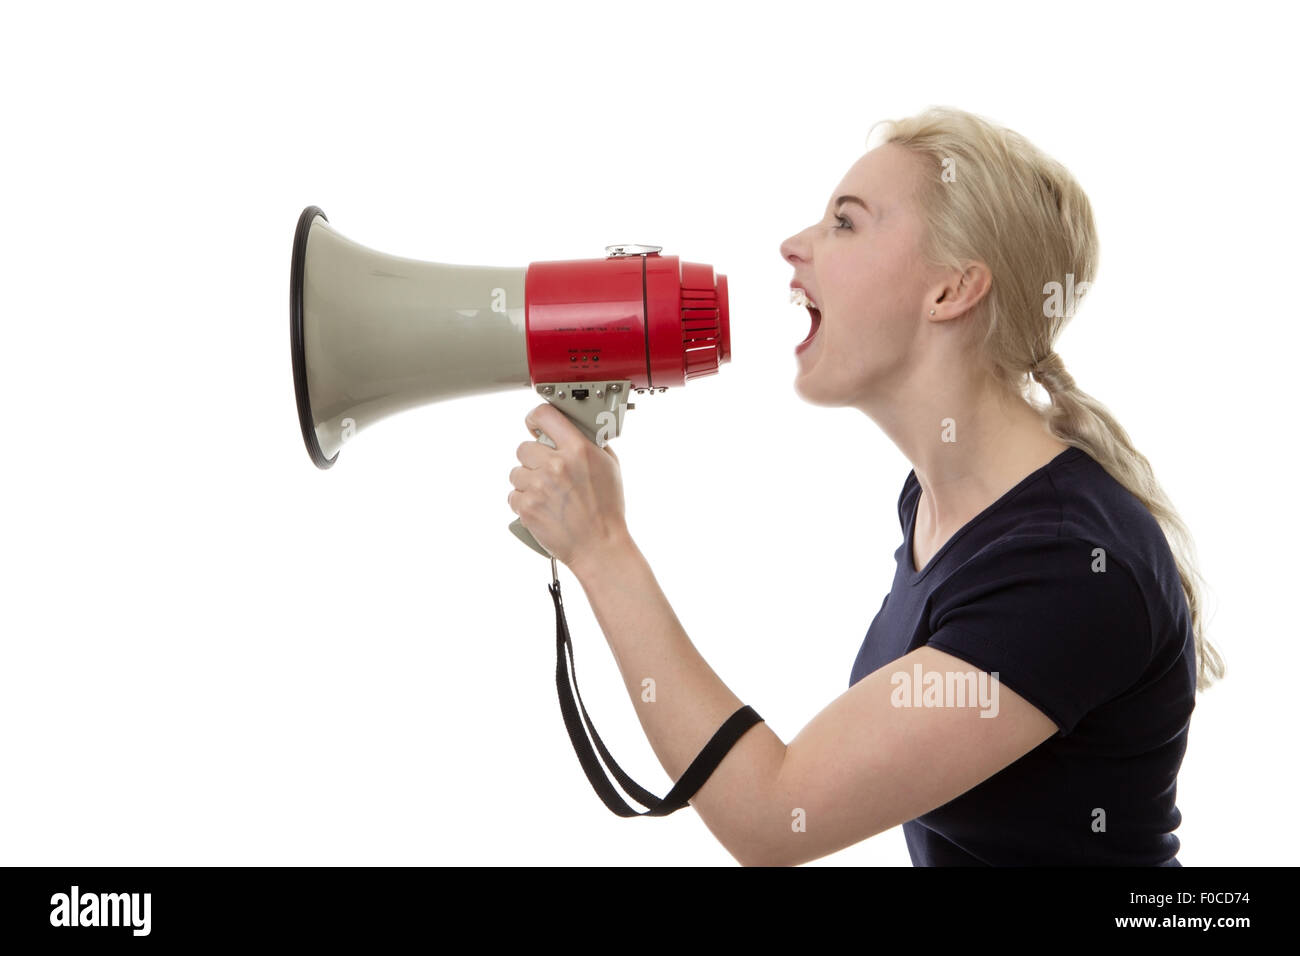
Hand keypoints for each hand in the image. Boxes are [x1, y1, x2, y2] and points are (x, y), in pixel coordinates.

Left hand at [507, 402, 629, 568]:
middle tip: (547, 473)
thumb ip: (590, 444)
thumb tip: (574, 429)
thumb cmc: (607, 510)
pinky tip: (542, 508)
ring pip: (516, 472)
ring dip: (527, 481)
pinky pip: (513, 495)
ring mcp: (539, 486)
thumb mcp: (610, 467)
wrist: (599, 546)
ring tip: (547, 495)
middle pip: (524, 447)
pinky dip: (523, 502)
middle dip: (533, 459)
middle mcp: (556, 464)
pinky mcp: (527, 506)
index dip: (535, 418)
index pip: (545, 415)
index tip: (534, 424)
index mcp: (578, 449)